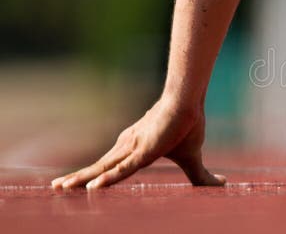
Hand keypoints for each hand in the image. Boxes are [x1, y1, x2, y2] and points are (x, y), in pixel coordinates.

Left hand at [51, 99, 225, 188]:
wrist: (189, 103)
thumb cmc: (189, 124)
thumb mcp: (193, 158)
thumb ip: (201, 176)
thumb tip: (222, 185)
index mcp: (136, 148)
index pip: (111, 166)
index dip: (95, 175)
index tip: (77, 183)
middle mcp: (128, 147)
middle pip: (99, 166)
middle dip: (78, 177)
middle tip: (57, 187)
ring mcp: (133, 148)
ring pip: (103, 168)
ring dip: (82, 179)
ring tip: (60, 188)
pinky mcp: (143, 151)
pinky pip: (122, 169)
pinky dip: (107, 179)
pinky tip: (93, 188)